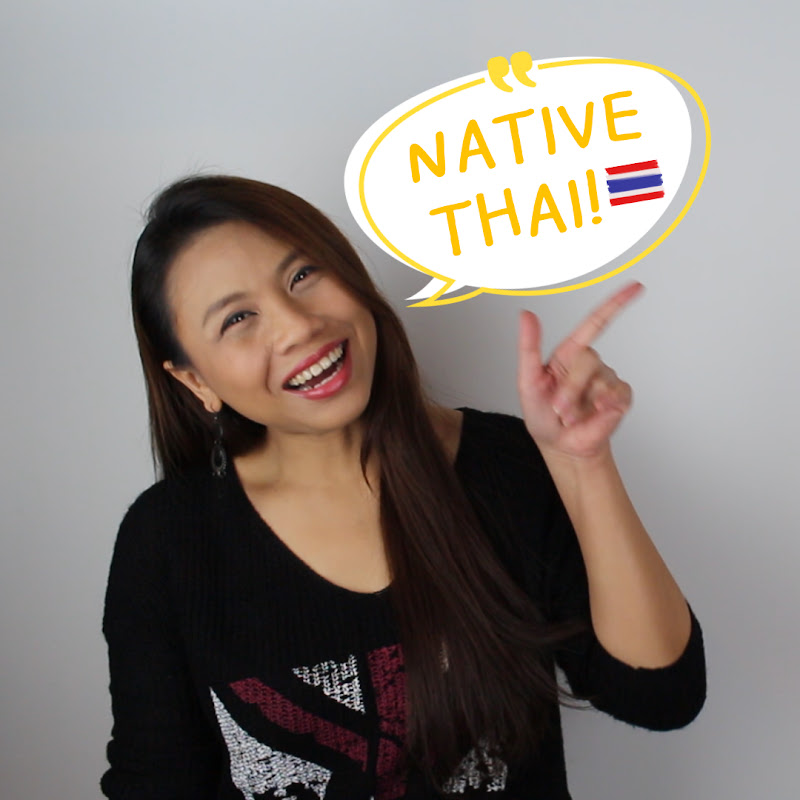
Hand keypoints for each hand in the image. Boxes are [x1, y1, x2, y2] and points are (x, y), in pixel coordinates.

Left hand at [516, 282, 642, 460]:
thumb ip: (528, 346)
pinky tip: (593, 415)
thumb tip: (526, 315)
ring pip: (601, 380)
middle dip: (571, 386)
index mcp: (569, 354)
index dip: (616, 303)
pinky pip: (616, 396)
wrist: (561, 446)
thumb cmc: (543, 415)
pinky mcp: (620, 398)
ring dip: (581, 403)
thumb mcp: (527, 380)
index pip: (596, 322)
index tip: (636, 287)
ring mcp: (607, 380)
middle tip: (559, 407)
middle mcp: (590, 363)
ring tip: (571, 416)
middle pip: (589, 358)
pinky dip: (602, 409)